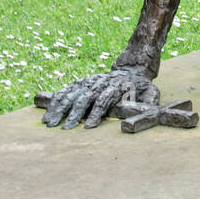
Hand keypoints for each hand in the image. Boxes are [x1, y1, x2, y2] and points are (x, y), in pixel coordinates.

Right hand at [43, 66, 159, 129]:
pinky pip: (67, 90)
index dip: (96, 112)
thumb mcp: (151, 92)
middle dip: (75, 113)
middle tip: (66, 129)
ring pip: (73, 93)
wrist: (131, 68)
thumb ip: (149, 104)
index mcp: (116, 86)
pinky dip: (56, 100)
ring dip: (60, 108)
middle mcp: (101, 82)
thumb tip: (142, 118)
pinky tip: (48, 112)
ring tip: (50, 123)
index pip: (104, 99)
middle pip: (85, 97)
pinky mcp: (82, 82)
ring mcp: (90, 81)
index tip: (89, 126)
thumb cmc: (141, 87)